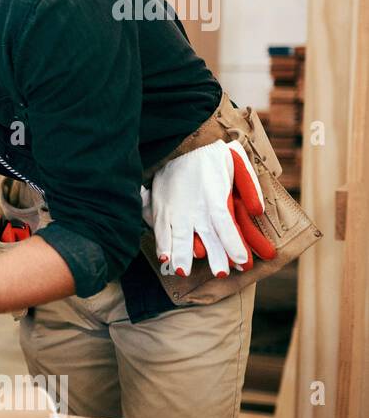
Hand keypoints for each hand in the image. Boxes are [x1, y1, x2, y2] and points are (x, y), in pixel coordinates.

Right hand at [146, 139, 274, 277]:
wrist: (178, 143)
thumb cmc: (210, 155)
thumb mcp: (236, 164)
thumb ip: (248, 187)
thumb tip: (257, 211)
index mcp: (215, 197)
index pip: (226, 227)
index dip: (235, 246)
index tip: (243, 262)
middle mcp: (195, 207)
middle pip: (205, 237)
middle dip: (214, 258)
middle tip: (222, 274)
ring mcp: (176, 209)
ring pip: (179, 238)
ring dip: (181, 256)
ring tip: (182, 272)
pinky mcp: (161, 207)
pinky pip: (160, 230)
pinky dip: (161, 244)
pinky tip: (164, 257)